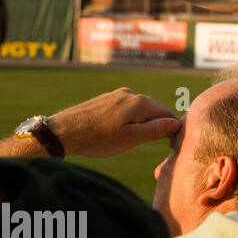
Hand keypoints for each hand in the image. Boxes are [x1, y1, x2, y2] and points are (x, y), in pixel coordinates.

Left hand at [48, 88, 180, 157]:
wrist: (62, 132)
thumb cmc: (97, 138)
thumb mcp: (131, 139)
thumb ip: (156, 130)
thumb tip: (176, 123)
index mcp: (141, 103)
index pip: (167, 114)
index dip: (172, 129)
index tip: (170, 144)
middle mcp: (131, 94)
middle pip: (154, 110)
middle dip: (158, 124)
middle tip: (154, 144)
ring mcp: (117, 94)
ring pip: (139, 109)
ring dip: (142, 122)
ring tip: (135, 139)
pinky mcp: (106, 99)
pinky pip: (126, 108)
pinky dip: (129, 118)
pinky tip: (120, 130)